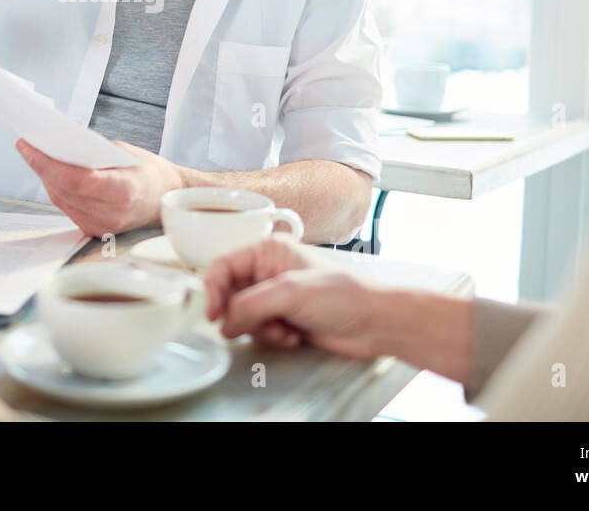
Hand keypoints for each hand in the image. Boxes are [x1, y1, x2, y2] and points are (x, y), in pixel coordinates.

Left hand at [14, 138, 185, 236]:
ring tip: (32, 154)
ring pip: (60, 199)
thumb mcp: (123, 153)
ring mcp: (101, 226)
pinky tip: (48, 172)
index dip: (46, 162)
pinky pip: (67, 207)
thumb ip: (92, 153)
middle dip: (40, 165)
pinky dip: (57, 188)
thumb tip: (57, 144)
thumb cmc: (149, 172)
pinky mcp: (94, 230)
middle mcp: (110, 214)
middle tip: (26, 144)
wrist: (167, 200)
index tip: (28, 144)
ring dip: (45, 177)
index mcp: (122, 192)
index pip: (73, 179)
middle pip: (62, 189)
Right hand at [204, 235, 381, 358]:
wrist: (376, 323)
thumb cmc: (345, 295)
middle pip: (231, 295)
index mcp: (268, 251)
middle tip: (255, 324)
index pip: (223, 267)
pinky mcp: (285, 319)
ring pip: (244, 317)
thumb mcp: (290, 292)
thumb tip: (224, 322)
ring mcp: (277, 296)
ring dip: (261, 329)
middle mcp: (269, 271)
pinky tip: (294, 336)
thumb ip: (249, 304)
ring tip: (284, 329)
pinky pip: (260, 331)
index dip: (212, 290)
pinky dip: (273, 338)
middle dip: (242, 315)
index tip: (212, 314)